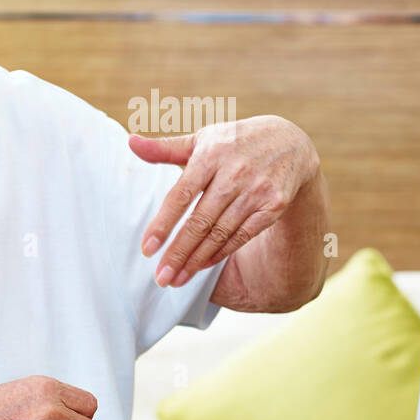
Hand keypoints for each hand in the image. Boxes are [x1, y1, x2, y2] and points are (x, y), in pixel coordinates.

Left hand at [130, 116, 319, 287]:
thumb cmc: (233, 142)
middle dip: (178, 252)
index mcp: (210, 154)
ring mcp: (257, 190)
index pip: (181, 195)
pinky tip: (202, 266)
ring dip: (197, 260)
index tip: (147, 249)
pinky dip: (221, 252)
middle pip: (200, 221)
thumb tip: (130, 142)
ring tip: (176, 279)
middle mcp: (235, 172)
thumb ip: (165, 148)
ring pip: (220, 233)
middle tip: (160, 278)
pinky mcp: (274, 205)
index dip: (163, 224)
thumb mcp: (201, 139)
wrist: (289, 142)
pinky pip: (242, 235)